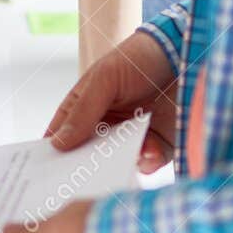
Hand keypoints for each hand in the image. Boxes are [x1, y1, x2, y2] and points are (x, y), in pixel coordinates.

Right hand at [45, 30, 177, 173]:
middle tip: (82, 181)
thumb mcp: (105, 78)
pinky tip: (149, 152)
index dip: (53, 152)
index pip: (63, 134)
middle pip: (89, 156)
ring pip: (118, 164)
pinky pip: (148, 163)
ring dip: (118, 165)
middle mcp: (107, 126)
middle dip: (86, 168)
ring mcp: (133, 137)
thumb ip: (83, 111)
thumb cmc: (139, 58)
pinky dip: (147, 161)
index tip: (45, 174)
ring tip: (122, 162)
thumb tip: (57, 144)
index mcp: (86, 107)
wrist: (187, 52)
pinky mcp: (160, 145)